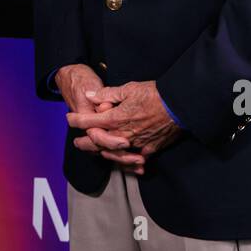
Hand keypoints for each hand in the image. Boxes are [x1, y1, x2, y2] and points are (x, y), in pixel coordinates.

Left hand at [67, 81, 181, 170]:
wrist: (180, 105)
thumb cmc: (155, 94)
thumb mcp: (129, 88)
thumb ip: (107, 94)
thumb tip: (89, 95)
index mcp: (116, 118)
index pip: (90, 122)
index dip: (77, 120)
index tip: (69, 119)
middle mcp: (124, 134)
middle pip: (98, 143)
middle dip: (85, 142)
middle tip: (77, 142)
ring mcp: (136, 144)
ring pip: (113, 154)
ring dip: (102, 152)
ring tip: (95, 151)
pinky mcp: (149, 149)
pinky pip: (133, 159)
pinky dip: (126, 161)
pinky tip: (122, 161)